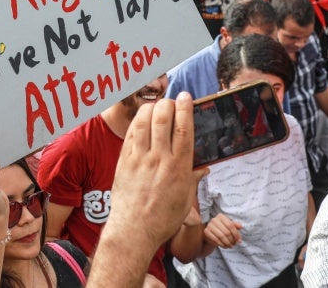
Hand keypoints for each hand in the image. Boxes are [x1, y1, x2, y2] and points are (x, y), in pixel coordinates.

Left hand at [111, 93, 206, 249]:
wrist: (134, 230)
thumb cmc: (162, 218)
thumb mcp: (185, 200)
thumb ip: (193, 179)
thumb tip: (204, 167)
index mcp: (179, 168)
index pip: (184, 129)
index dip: (185, 108)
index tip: (186, 97)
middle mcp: (159, 159)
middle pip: (163, 119)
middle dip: (167, 103)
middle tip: (171, 100)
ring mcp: (139, 159)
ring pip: (144, 121)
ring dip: (151, 108)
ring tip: (156, 105)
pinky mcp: (124, 161)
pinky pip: (131, 134)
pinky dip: (137, 121)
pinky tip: (142, 118)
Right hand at [203, 213, 242, 248]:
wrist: (212, 233)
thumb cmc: (223, 228)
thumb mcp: (230, 226)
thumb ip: (235, 225)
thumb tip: (240, 226)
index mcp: (221, 216)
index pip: (230, 225)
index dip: (236, 234)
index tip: (239, 240)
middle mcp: (214, 219)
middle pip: (226, 231)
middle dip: (232, 240)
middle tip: (234, 244)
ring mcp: (209, 225)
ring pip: (221, 236)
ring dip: (227, 243)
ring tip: (231, 246)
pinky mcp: (206, 232)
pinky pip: (216, 240)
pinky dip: (222, 244)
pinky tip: (225, 246)